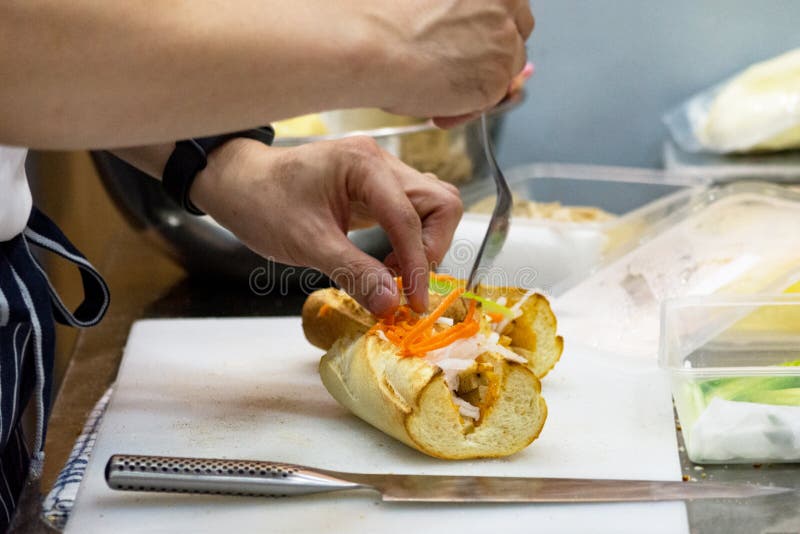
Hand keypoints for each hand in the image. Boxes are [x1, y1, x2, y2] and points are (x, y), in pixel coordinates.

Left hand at [189, 137, 462, 315]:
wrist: (238, 185)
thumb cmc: (263, 204)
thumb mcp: (306, 243)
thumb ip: (353, 272)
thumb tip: (392, 304)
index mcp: (364, 165)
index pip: (411, 217)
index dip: (418, 263)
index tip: (414, 302)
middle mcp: (381, 163)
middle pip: (441, 202)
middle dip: (431, 247)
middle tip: (406, 283)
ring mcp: (381, 173)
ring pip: (433, 206)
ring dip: (424, 244)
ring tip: (393, 274)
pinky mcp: (377, 188)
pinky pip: (412, 213)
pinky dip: (409, 241)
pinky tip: (386, 263)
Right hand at [370, 0, 533, 118]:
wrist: (372, 45)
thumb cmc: (385, 18)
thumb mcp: (434, 2)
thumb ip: (458, 12)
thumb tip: (464, 37)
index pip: (509, 5)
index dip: (488, 27)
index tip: (470, 42)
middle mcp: (508, 1)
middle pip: (516, 33)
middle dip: (492, 52)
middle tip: (457, 67)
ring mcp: (507, 40)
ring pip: (507, 67)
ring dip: (479, 80)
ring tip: (437, 88)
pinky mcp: (499, 77)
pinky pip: (493, 98)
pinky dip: (468, 106)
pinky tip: (437, 105)